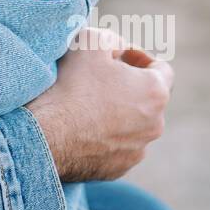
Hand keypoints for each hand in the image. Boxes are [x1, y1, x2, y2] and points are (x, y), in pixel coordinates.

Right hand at [27, 25, 173, 181]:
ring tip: (87, 106)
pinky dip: (106, 137)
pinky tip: (82, 129)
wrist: (47, 135)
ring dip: (119, 114)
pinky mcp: (120, 168)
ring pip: (134, 125)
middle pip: (148, 99)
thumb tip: (120, 50)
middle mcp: (155, 124)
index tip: (119, 57)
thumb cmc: (71, 86)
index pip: (162, 69)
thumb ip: (113, 40)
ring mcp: (138, 150)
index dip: (139, 58)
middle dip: (128, 87)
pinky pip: (117, 147)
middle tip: (99, 79)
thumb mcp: (90, 42)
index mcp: (155, 92)